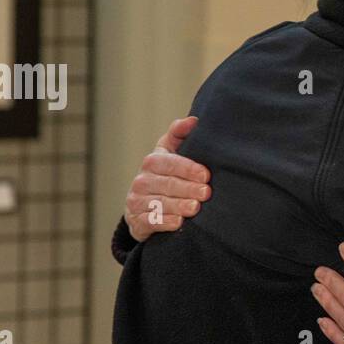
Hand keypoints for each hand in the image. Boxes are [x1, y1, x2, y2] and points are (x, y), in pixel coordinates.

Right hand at [124, 116, 212, 241]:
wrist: (144, 207)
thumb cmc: (165, 175)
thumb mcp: (170, 152)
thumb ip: (179, 135)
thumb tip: (194, 120)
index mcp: (152, 162)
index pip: (169, 162)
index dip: (188, 168)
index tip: (206, 175)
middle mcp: (141, 180)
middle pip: (167, 184)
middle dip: (188, 188)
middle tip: (206, 193)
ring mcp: (137, 201)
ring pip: (160, 203)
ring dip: (179, 206)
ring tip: (195, 208)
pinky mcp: (137, 221)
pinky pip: (151, 221)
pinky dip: (165, 222)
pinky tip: (179, 223)